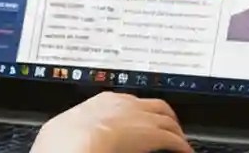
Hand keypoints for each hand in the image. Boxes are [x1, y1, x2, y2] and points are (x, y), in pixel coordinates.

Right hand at [31, 92, 189, 152]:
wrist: (77, 141)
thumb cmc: (65, 138)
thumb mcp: (64, 127)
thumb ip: (75, 126)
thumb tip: (62, 135)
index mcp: (104, 101)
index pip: (128, 102)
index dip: (137, 111)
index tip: (139, 119)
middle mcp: (126, 105)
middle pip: (154, 106)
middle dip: (164, 116)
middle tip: (169, 127)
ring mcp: (141, 118)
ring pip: (167, 120)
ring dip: (176, 131)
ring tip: (180, 141)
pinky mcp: (153, 135)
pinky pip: (175, 140)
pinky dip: (182, 146)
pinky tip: (186, 152)